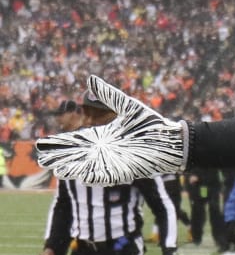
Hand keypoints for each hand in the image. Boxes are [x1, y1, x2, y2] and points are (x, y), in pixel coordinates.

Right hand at [34, 76, 187, 185]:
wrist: (172, 140)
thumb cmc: (151, 124)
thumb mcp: (127, 106)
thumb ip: (109, 95)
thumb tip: (91, 79)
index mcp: (102, 137)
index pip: (74, 140)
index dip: (58, 143)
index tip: (41, 144)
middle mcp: (104, 151)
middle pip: (76, 156)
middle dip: (60, 158)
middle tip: (43, 159)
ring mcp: (113, 162)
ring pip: (87, 168)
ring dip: (74, 169)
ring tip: (58, 169)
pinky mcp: (125, 171)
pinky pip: (106, 176)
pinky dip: (95, 175)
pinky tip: (82, 175)